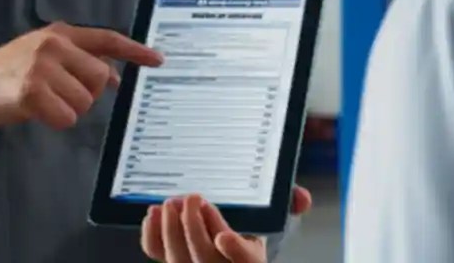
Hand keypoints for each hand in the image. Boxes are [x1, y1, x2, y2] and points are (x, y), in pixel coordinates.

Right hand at [0, 21, 162, 140]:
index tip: (158, 59)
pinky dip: (54, 121)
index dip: (134, 50)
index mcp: (59, 33)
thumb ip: (77, 61)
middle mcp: (54, 45)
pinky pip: (66, 117)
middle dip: (86, 94)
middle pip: (99, 79)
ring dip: (67, 109)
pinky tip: (35, 111)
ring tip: (42, 101)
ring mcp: (43, 66)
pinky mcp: (33, 91)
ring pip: (84, 101)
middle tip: (59, 94)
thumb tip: (113, 78)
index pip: (106, 39)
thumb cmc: (6, 74)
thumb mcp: (43, 56)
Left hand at [141, 186, 312, 262]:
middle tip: (192, 198)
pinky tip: (153, 215)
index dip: (235, 251)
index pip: (246, 262)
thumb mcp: (272, 219)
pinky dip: (152, 236)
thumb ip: (287, 203)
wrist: (224, 249)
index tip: (224, 235)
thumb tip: (302, 198)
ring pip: (178, 260)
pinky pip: (158, 255)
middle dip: (194, 227)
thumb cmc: (246, 232)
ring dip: (171, 230)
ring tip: (170, 203)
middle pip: (205, 258)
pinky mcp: (175, 262)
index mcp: (252, 261)